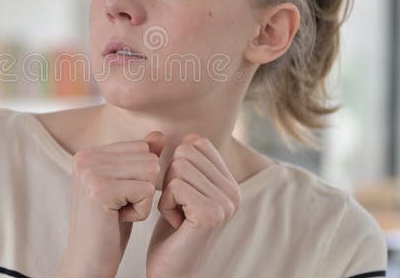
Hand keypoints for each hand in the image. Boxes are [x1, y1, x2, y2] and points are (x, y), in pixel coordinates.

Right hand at [56, 131, 164, 277]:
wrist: (88, 263)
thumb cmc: (109, 227)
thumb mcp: (127, 187)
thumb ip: (140, 159)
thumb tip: (160, 135)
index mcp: (88, 153)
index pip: (141, 148)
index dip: (141, 177)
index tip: (119, 198)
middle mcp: (85, 157)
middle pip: (148, 158)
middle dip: (144, 188)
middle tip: (119, 208)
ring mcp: (90, 172)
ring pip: (150, 172)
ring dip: (143, 200)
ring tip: (119, 213)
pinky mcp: (100, 190)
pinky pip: (146, 191)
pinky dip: (141, 212)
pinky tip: (119, 220)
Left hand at [146, 133, 240, 277]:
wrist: (172, 272)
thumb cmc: (172, 233)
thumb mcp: (182, 191)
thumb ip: (188, 163)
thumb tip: (189, 135)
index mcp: (230, 183)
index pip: (197, 143)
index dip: (177, 165)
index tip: (179, 193)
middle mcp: (234, 191)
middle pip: (185, 152)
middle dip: (170, 178)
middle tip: (178, 207)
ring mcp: (225, 203)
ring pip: (178, 168)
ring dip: (167, 194)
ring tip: (177, 216)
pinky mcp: (210, 214)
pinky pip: (174, 187)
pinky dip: (165, 205)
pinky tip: (176, 224)